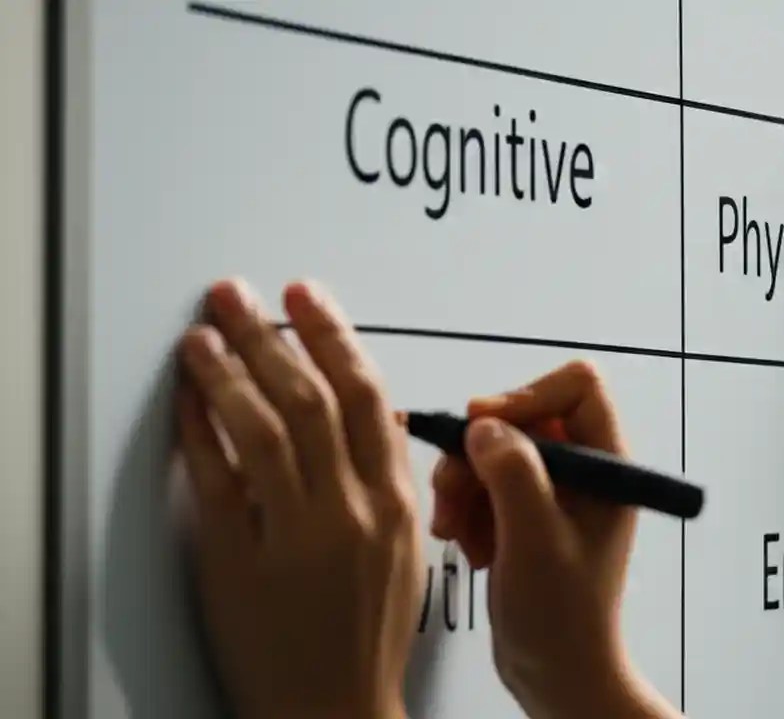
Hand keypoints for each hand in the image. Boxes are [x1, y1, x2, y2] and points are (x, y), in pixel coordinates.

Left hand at [175, 279, 422, 718]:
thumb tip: (380, 416)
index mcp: (396, 504)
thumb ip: (393, 478)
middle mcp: (351, 512)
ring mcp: (297, 536)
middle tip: (242, 296)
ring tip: (204, 334)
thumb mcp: (406, 551)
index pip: (367, 397)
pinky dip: (199, 430)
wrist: (335, 707)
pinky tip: (188, 399)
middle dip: (273, 334)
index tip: (309, 299)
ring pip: (265, 428)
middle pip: (312, 397)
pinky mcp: (242, 562)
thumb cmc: (368, 637)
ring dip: (230, 370)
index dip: (333, 336)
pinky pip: (218, 480)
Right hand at [430, 360, 679, 718]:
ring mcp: (555, 494)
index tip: (485, 430)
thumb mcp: (536, 539)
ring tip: (453, 532)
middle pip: (523, 418)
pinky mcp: (526, 518)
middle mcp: (584, 470)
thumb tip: (483, 423)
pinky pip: (485, 487)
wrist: (557, 677)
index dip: (527, 396)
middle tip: (451, 496)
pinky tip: (466, 549)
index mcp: (608, 465)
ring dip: (464, 487)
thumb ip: (514, 474)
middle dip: (479, 454)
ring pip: (495, 453)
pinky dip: (467, 512)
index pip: (577, 386)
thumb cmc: (560, 614)